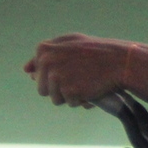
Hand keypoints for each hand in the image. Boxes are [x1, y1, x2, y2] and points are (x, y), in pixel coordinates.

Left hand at [24, 34, 141, 106]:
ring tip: (85, 83)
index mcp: (43, 50)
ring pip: (55, 99)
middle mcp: (46, 62)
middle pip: (43, 89)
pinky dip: (81, 99)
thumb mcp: (69, 44)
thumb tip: (27, 71)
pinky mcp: (69, 91)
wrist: (120, 61)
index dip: (55, 75)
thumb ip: (46, 54)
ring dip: (70, 96)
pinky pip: (70, 103)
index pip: (37, 74)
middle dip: (59, 89)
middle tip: (78, 78)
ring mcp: (57, 77)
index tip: (70, 69)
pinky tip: (91, 89)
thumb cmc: (96, 52)